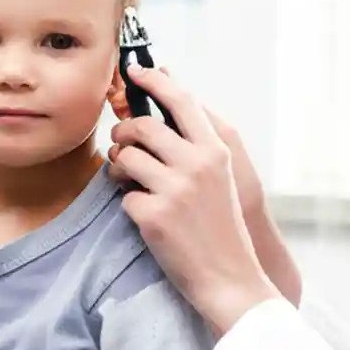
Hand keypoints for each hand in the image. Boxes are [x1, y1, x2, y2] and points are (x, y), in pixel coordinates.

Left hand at [107, 64, 280, 333]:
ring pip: (125, 158)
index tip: (134, 71)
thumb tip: (164, 107)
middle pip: (143, 126)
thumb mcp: (221, 178)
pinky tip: (146, 217)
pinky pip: (123, 196)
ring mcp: (174, 190)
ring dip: (119, 168)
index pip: (182, 101)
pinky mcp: (152, 216)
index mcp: (217, 152)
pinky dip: (129, 205)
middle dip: (125, 133)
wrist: (229, 278)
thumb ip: (196, 143)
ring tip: (131, 182)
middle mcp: (197, 164)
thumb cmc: (220, 226)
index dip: (155, 81)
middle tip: (123, 145)